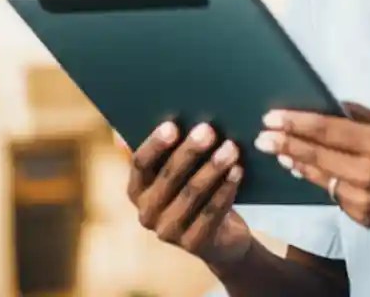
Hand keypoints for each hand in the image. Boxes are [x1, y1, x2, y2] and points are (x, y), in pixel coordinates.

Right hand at [125, 122, 253, 267]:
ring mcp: (168, 232)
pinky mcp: (193, 244)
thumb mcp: (178, 171)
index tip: (173, 125)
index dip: (155, 144)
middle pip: (168, 177)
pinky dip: (226, 189)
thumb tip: (131, 126)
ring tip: (231, 148)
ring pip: (191, 194)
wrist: (222, 237)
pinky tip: (238, 171)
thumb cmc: (196, 191)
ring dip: (213, 168)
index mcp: (137, 190)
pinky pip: (211, 213)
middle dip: (190, 152)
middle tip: (210, 130)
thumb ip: (164, 149)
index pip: (139, 164)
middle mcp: (146, 213)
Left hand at [254, 102, 369, 231]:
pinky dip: (327, 182)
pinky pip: (339, 197)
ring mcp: (366, 201)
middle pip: (316, 156)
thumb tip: (337, 106)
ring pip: (323, 180)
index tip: (271, 117)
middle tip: (261, 136)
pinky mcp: (367, 219)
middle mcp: (369, 175)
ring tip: (281, 153)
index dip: (295, 123)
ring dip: (300, 164)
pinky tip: (314, 171)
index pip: (325, 131)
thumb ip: (368, 117)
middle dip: (285, 145)